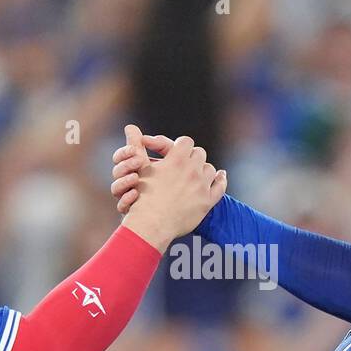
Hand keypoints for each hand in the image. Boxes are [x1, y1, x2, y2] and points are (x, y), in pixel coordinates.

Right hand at [118, 124, 226, 251]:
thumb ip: (138, 146)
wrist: (151, 224)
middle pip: (199, 153)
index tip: (177, 151)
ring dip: (203, 169)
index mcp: (177, 159)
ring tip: (197, 174)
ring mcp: (201, 186)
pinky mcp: (207, 201)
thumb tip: (129, 126)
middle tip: (186, 163)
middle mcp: (192, 170)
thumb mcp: (140, 168)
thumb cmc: (141, 196)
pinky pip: (220, 186)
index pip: (185, 141)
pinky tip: (220, 176)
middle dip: (192, 157)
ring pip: (210, 169)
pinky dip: (221, 180)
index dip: (180, 145)